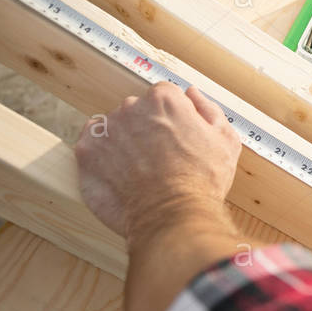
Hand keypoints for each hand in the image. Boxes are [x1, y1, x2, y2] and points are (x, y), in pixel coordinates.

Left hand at [74, 83, 241, 239]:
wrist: (173, 216)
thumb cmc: (202, 181)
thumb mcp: (225, 141)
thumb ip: (208, 109)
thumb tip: (192, 94)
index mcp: (165, 99)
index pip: (165, 96)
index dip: (173, 118)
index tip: (176, 137)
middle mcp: (131, 107)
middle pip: (138, 111)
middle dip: (146, 129)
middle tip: (160, 158)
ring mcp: (105, 129)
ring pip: (114, 128)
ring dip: (124, 143)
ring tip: (140, 170)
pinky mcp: (86, 151)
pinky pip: (92, 146)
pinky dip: (103, 157)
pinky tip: (121, 173)